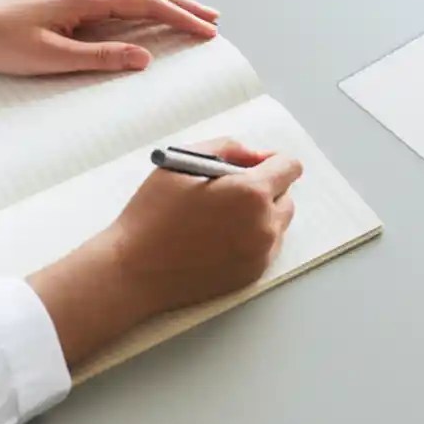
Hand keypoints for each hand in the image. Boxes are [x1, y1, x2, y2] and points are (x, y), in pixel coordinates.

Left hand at [0, 0, 218, 74]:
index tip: (207, 31)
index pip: (147, 6)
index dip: (182, 18)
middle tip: (214, 19)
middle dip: (186, 6)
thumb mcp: (52, 58)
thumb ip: (100, 57)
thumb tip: (143, 58)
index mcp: (87, 0)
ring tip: (194, 6)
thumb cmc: (3, 42)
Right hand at [27, 139, 301, 367]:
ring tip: (220, 218)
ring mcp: (261, 253)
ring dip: (260, 215)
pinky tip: (218, 240)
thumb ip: (228, 148)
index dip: (272, 161)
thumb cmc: (152, 214)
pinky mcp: (253, 274)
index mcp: (251, 193)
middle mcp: (265, 225)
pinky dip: (252, 240)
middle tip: (227, 194)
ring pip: (278, 223)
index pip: (290, 167)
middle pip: (285, 196)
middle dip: (264, 189)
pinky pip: (267, 248)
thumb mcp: (183, 162)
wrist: (133, 271)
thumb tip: (259, 155)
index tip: (252, 166)